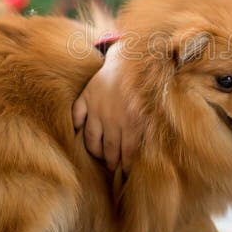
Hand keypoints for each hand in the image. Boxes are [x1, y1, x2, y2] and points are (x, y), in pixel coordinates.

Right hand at [72, 44, 139, 170]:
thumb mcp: (151, 108)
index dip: (126, 165)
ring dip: (94, 150)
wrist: (131, 58)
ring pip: (91, 137)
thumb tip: (154, 152)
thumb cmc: (144, 87)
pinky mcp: (87, 96)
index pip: (128, 152)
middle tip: (111, 167)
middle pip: (109, 148)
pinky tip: (77, 131)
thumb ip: (148, 129)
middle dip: (111, 161)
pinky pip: (77, 114)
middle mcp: (113, 118)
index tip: (126, 172)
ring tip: (98, 154)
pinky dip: (76, 124)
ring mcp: (97, 107)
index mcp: (133, 122)